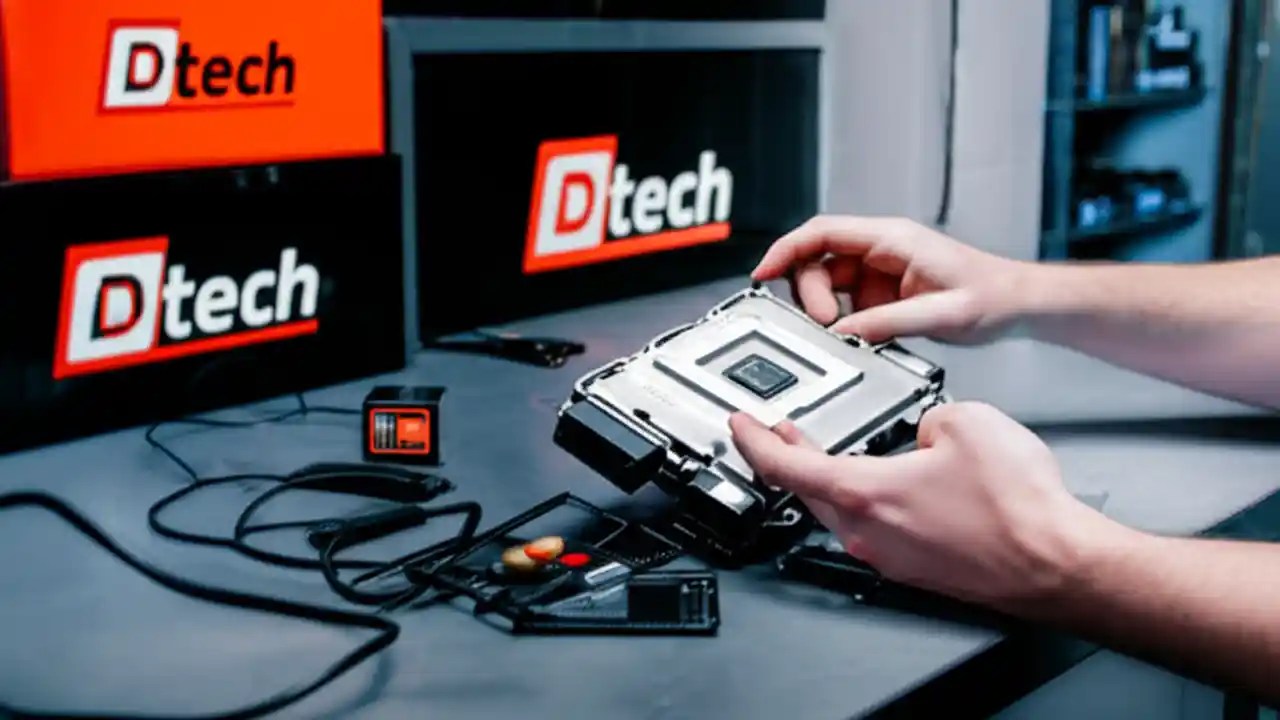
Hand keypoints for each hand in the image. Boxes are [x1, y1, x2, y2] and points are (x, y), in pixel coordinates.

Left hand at [729, 402, 1126, 609]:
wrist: (1058, 563)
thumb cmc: (1019, 509)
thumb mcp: (967, 421)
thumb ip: (928, 415)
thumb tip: (925, 431)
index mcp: (864, 494)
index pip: (785, 467)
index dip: (753, 442)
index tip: (739, 428)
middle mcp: (867, 533)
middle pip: (807, 491)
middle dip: (787, 458)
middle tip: (777, 436)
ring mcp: (890, 556)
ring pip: (840, 512)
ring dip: (828, 479)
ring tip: (832, 452)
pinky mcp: (917, 569)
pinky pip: (875, 529)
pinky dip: (866, 501)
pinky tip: (889, 484)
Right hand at [753, 215, 1032, 344]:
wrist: (1016, 305)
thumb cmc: (991, 297)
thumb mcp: (942, 314)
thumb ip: (890, 322)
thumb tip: (846, 331)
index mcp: (892, 239)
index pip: (822, 232)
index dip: (787, 249)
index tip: (764, 271)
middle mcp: (881, 249)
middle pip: (816, 259)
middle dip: (809, 293)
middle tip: (826, 323)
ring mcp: (879, 271)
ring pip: (826, 282)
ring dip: (823, 309)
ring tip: (842, 333)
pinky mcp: (882, 292)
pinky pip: (844, 301)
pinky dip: (838, 320)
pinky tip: (853, 336)